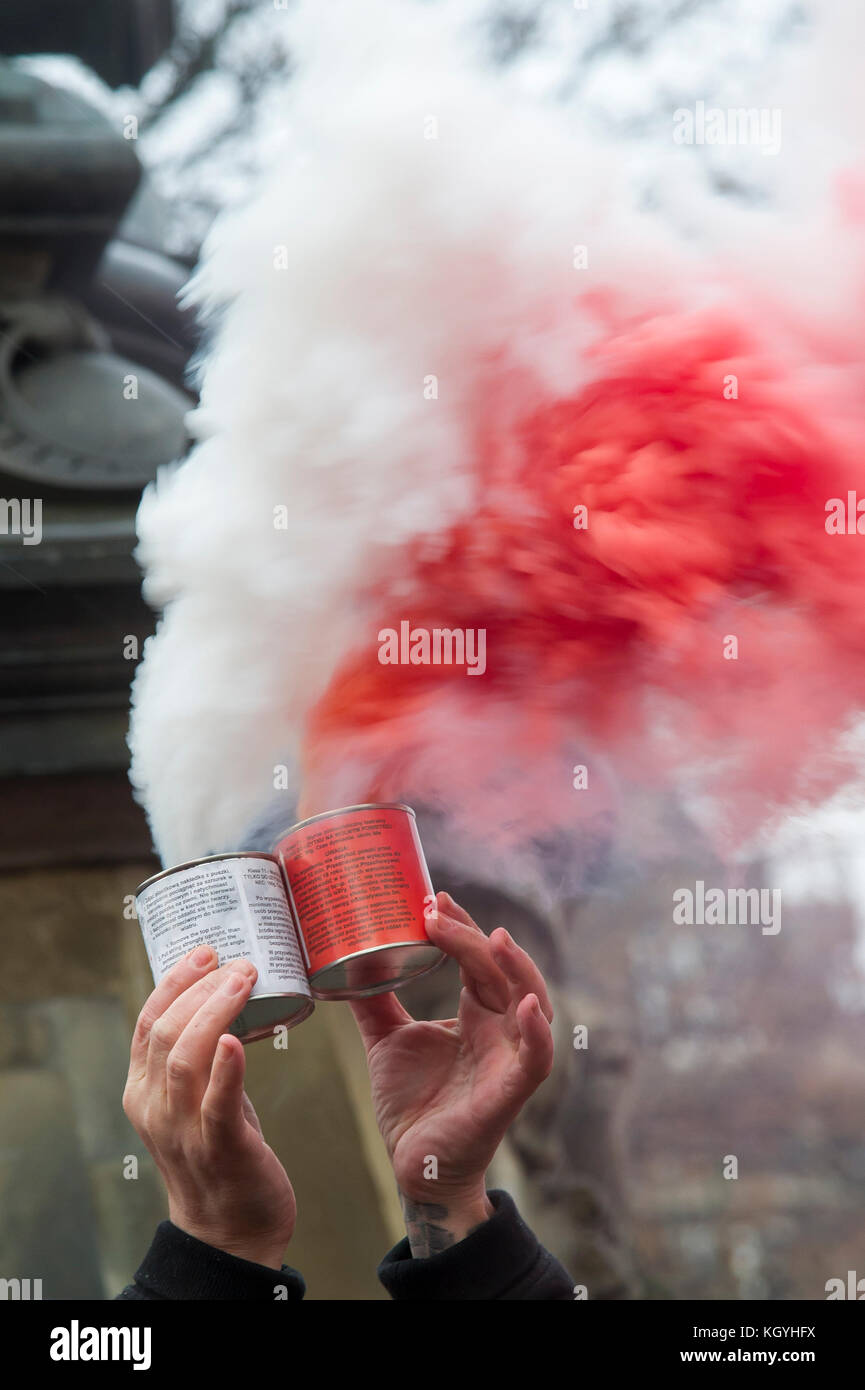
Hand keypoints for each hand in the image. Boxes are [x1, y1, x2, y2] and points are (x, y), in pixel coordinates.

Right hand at [123, 945, 295, 1268]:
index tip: (204, 951)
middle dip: (199, 989)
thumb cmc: (221, 1151)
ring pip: (184, 1060)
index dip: (172, 982)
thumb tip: (229, 996)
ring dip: (214, 1013)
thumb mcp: (196, 1097)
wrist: (231, 1228)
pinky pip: (218, 1104)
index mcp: (143, 1091)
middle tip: (236, 961)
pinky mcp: (221, 1148)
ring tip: (242, 981)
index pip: (146, 1024)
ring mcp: (183, 1130)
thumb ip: (203, 1056)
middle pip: (164, 1033)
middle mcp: (155, 1108)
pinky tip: (239, 1039)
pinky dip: (226, 1069)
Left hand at [349, 891, 553, 1254]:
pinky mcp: (510, 1092)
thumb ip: (374, 1000)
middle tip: (437, 910)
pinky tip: (525, 1005)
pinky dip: (537, 1031)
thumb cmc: (411, 1102)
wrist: (412, 1163)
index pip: (477, 960)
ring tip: (493, 938)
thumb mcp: (387, 1039)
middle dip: (473, 937)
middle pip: (500, 971)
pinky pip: (537, 1058)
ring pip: (531, 1002)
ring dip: (516, 968)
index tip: (432, 897)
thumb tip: (343, 958)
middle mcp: (499, 1029)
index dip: (461, 928)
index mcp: (475, 1014)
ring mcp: (509, 1058)